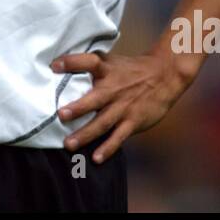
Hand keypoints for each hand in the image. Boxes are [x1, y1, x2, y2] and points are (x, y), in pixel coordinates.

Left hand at [49, 46, 195, 162]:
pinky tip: (96, 158)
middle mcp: (114, 88)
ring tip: (69, 144)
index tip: (54, 65)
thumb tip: (58, 65)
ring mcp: (124, 106)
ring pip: (103, 122)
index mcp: (107, 70)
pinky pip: (119, 136)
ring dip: (86, 134)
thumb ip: (90, 66)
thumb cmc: (131, 70)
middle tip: (60, 115)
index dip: (72, 62)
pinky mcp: (133, 121)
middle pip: (94, 98)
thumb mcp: (111, 61)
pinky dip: (108, 147)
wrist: (165, 75)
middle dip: (77, 108)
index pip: (89, 62)